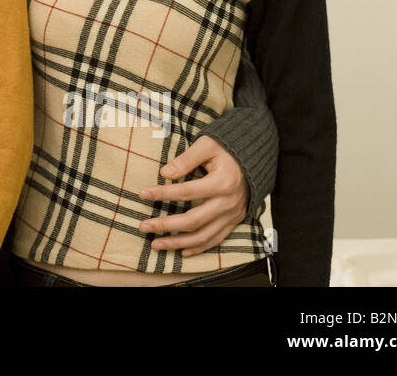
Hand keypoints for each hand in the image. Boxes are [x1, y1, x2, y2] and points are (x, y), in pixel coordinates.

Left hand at [137, 135, 248, 256]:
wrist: (254, 159)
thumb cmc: (227, 150)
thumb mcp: (207, 145)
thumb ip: (186, 159)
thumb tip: (164, 173)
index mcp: (221, 183)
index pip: (186, 192)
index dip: (162, 194)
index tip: (142, 194)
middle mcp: (227, 203)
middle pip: (193, 221)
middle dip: (166, 226)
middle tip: (143, 226)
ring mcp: (232, 216)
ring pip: (203, 237)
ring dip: (178, 243)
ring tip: (156, 244)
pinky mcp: (234, 221)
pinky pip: (216, 240)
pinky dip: (199, 248)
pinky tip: (182, 251)